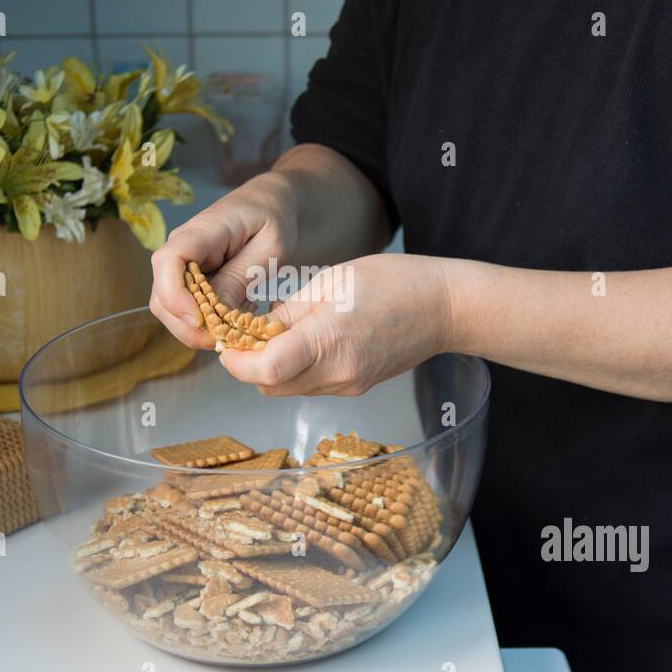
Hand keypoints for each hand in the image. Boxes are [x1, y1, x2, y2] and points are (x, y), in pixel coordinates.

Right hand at [149, 171, 298, 350]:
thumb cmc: (273, 219)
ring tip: (236, 325)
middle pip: (162, 296)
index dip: (175, 296)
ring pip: (169, 309)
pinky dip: (206, 323)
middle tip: (227, 338)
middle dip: (188, 326)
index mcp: (201, 231)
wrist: (270, 206)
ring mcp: (181, 266)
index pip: (168, 262)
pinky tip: (234, 316)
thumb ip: (240, 276)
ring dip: (198, 329)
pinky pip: (185, 309)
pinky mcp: (188, 280)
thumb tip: (213, 313)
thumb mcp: (270, 247)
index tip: (199, 321)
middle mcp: (181, 249)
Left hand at [219, 253, 453, 395]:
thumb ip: (288, 311)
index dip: (236, 361)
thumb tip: (253, 328)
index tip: (227, 341)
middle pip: (270, 386)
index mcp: (328, 341)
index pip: (264, 370)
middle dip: (249, 365)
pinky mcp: (355, 387)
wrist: (444, 309)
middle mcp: (337, 373)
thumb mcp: (332, 282)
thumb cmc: (393, 283)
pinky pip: (310, 385)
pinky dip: (296, 369)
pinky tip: (304, 341)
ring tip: (278, 333)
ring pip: (288, 389)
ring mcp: (347, 385)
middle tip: (247, 333)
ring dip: (272, 368)